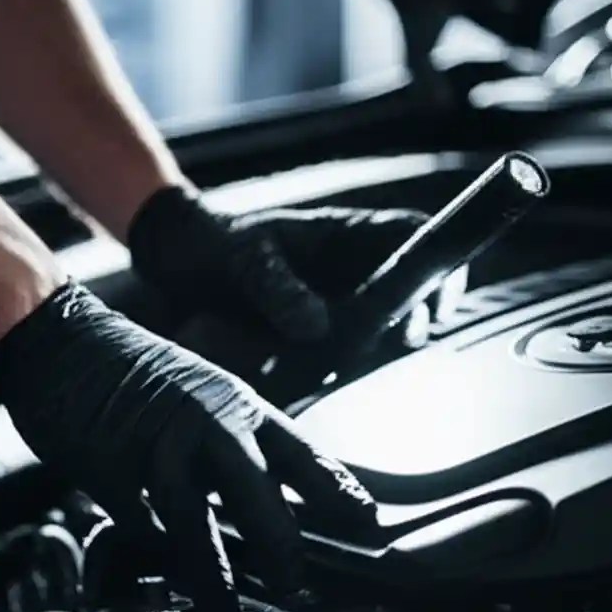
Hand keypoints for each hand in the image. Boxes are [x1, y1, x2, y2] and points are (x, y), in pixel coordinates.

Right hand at [0, 284, 376, 611]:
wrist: (63, 339)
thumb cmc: (133, 371)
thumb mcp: (201, 392)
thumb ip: (234, 443)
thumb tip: (266, 498)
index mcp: (236, 402)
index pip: (299, 451)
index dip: (334, 489)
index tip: (367, 521)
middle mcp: (204, 419)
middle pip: (253, 487)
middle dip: (278, 541)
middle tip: (294, 585)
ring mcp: (155, 440)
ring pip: (192, 515)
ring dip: (212, 571)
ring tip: (228, 611)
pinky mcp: (108, 462)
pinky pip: (136, 518)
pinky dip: (151, 548)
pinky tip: (161, 569)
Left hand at [127, 187, 430, 341]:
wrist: (175, 263)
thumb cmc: (216, 244)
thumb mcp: (243, 258)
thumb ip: (277, 287)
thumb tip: (318, 328)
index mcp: (348, 235)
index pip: (415, 235)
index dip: (437, 264)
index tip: (431, 302)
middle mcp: (353, 271)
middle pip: (413, 293)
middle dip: (413, 318)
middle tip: (394, 337)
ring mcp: (339, 307)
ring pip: (383, 331)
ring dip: (374, 348)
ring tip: (344, 356)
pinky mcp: (316, 342)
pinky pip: (342, 359)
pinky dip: (337, 370)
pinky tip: (316, 377)